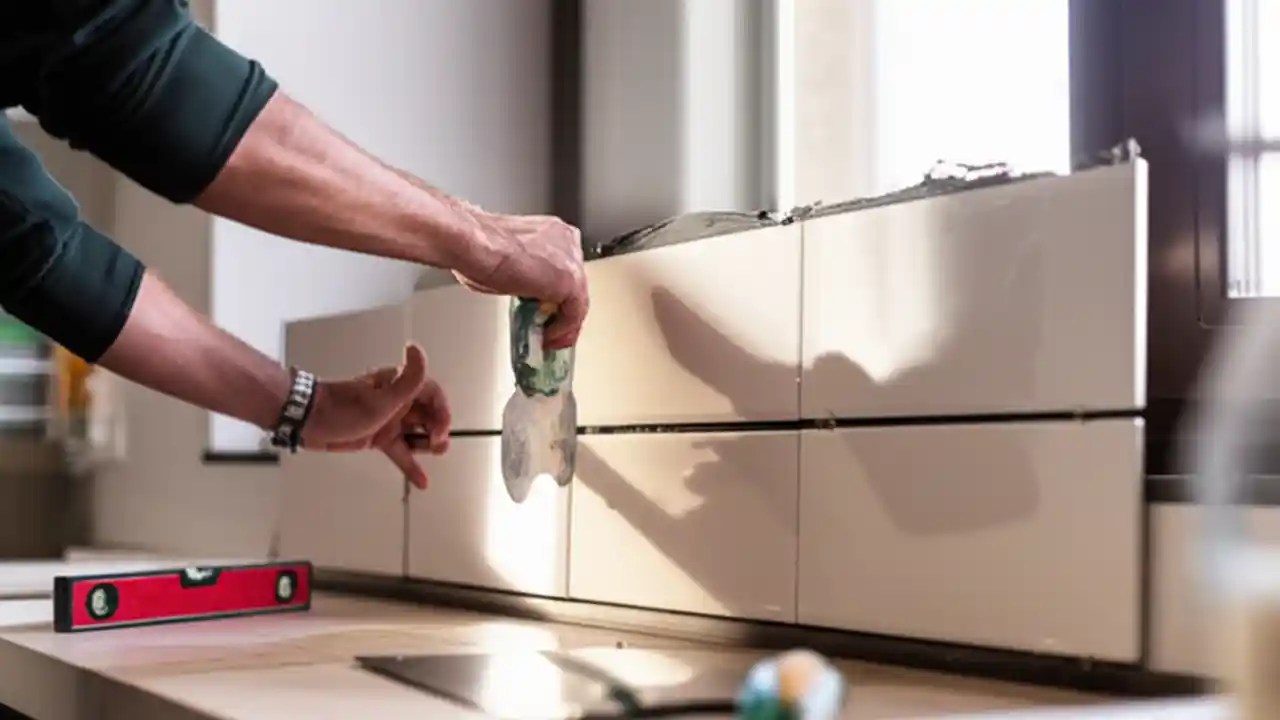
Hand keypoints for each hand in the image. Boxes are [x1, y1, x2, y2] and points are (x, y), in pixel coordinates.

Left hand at [299, 344, 450, 489]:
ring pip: (417, 434)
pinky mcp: (379, 438)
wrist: (308, 421)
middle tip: (436, 444)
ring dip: (428, 445)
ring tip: (435, 453)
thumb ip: (406, 380)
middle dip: (438, 429)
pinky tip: (422, 481)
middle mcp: (397, 402)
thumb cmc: (342, 408)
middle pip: (428, 415)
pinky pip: (401, 452)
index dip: (442, 412)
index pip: (433, 395)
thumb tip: (416, 348)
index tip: (439, 430)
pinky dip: (411, 465)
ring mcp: (388, 421)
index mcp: (398, 387)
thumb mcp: (380, 399)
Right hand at [451, 212, 588, 348]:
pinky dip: (562, 329)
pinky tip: (549, 337)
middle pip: (574, 284)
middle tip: (550, 328)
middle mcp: (567, 242)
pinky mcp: (571, 282)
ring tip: (548, 336)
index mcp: (551, 231)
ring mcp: (572, 261)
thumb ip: (523, 274)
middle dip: (562, 308)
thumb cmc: (480, 246)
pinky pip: (574, 313)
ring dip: (563, 322)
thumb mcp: (509, 259)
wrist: (476, 246)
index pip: (563, 268)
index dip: (556, 294)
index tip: (548, 310)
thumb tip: (520, 291)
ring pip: (576, 299)